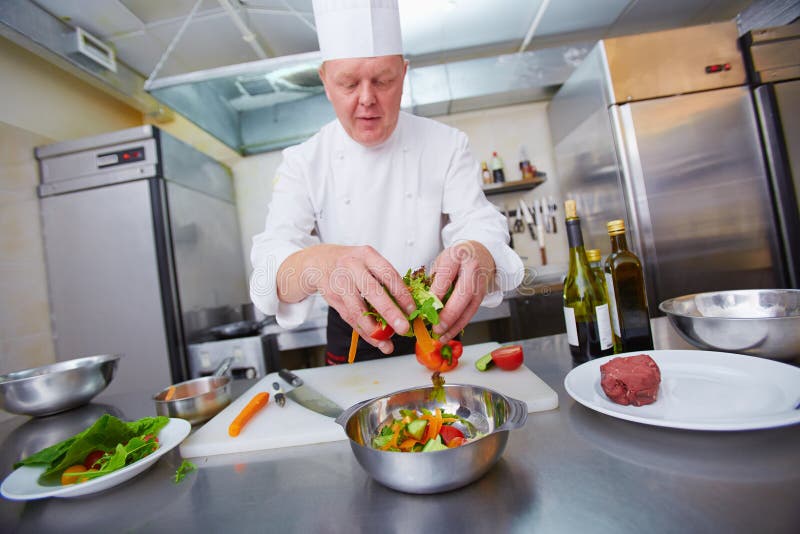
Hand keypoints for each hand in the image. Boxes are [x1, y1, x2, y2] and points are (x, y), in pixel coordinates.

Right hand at [278, 244, 414, 353]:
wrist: (320, 261)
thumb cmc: (353, 264)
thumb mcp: (369, 262)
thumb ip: (385, 281)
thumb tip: (406, 309)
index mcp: (367, 255)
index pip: (387, 274)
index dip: (401, 293)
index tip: (412, 310)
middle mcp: (352, 267)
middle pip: (372, 291)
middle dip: (389, 312)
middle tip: (403, 328)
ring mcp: (340, 283)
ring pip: (357, 309)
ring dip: (373, 329)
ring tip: (387, 343)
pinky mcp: (332, 298)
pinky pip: (350, 318)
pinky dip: (364, 332)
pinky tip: (375, 341)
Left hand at [429, 241, 495, 341]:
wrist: (481, 252)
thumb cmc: (456, 258)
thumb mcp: (441, 261)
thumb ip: (432, 280)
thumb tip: (419, 303)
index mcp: (457, 255)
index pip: (446, 275)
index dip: (436, 294)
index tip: (425, 309)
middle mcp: (472, 268)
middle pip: (463, 294)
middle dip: (449, 314)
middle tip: (436, 328)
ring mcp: (481, 282)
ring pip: (470, 307)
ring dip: (455, 325)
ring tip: (441, 337)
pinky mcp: (483, 294)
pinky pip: (472, 312)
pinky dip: (460, 324)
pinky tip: (449, 333)